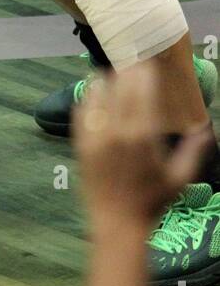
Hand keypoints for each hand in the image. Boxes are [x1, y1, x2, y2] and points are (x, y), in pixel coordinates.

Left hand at [75, 61, 212, 228]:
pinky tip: (95, 92)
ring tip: (113, 75)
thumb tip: (206, 129)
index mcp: (143, 136)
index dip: (143, 72)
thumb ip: (193, 150)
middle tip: (131, 62)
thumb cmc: (152, 201)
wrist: (117, 223)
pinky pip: (81, 110)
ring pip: (97, 93)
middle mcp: (117, 130)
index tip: (146, 63)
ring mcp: (95, 135)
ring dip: (106, 81)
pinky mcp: (80, 142)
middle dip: (127, 71)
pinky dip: (89, 97)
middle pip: (120, 87)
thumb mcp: (179, 178)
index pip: (142, 91)